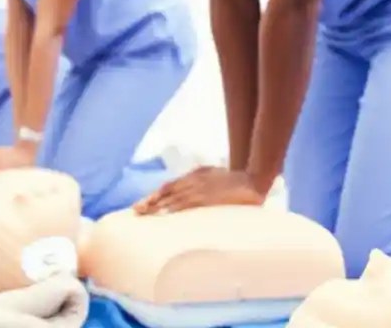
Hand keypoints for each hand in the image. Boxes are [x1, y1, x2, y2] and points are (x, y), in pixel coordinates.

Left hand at [134, 167, 266, 214]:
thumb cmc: (236, 182)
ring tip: (145, 214)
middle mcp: (196, 180)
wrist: (254, 180)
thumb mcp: (215, 178)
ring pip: (175, 197)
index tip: (140, 206)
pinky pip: (189, 203)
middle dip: (151, 201)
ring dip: (159, 206)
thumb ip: (201, 185)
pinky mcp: (209, 197)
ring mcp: (202, 188)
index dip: (154, 196)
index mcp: (196, 175)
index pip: (169, 186)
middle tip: (136, 211)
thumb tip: (187, 201)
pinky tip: (165, 214)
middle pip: (168, 191)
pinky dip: (175, 208)